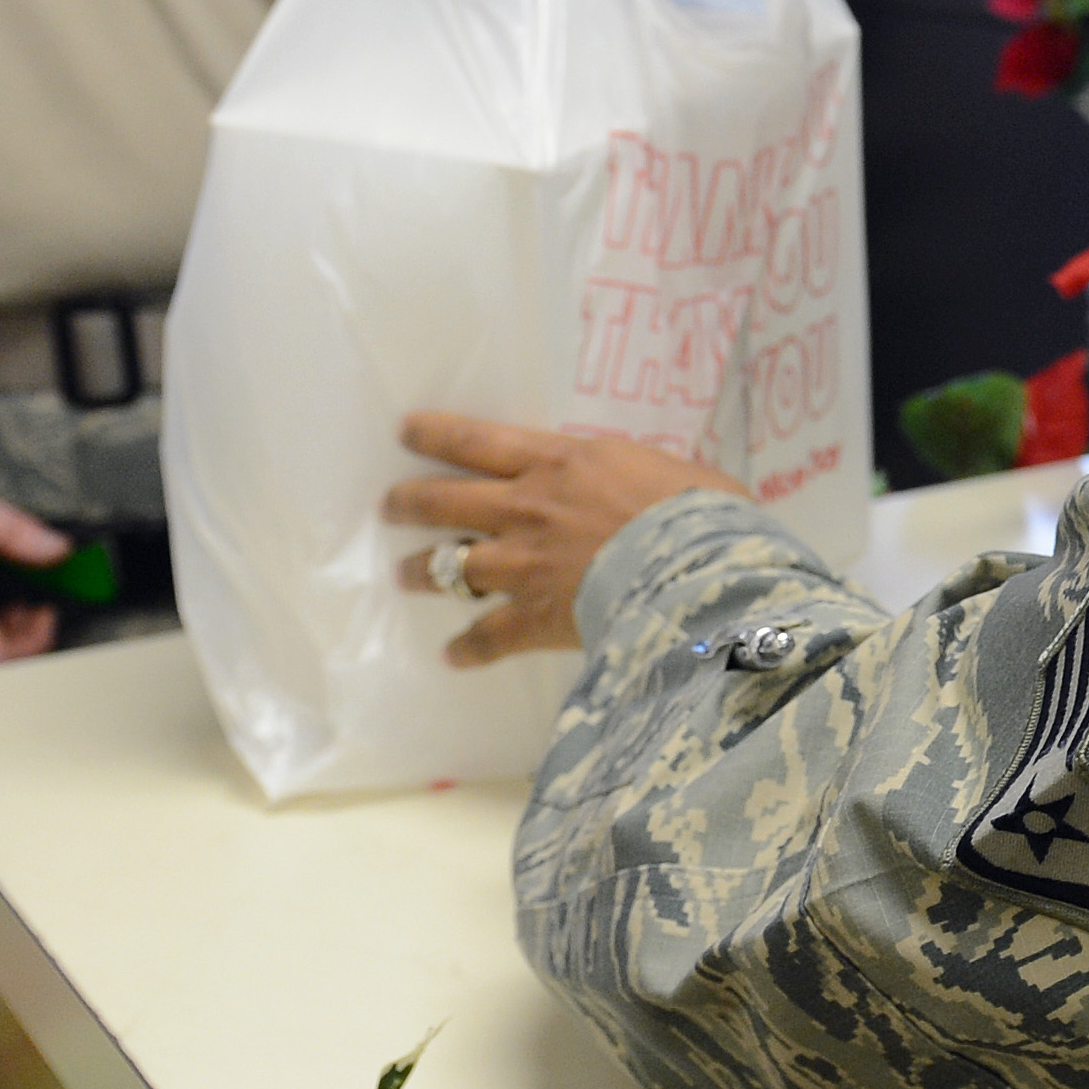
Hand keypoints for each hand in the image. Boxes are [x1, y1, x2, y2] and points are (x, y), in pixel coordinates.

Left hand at [385, 413, 739, 663]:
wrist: (698, 571)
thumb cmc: (697, 510)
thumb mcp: (663, 468)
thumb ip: (631, 474)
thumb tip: (641, 480)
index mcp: (558, 461)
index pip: (477, 440)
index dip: (434, 434)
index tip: (405, 431)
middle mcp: (525, 508)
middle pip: (446, 500)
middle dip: (410, 502)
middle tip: (390, 504)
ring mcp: (523, 565)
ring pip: (450, 566)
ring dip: (421, 570)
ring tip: (403, 574)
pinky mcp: (534, 618)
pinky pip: (488, 636)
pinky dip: (467, 648)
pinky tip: (451, 657)